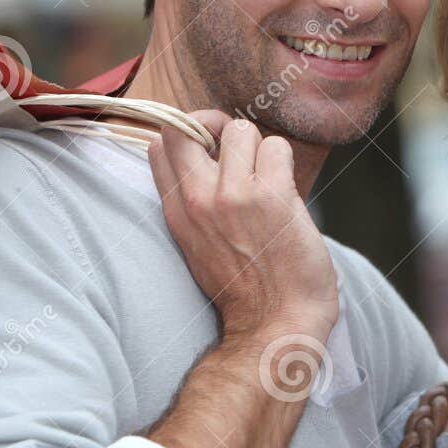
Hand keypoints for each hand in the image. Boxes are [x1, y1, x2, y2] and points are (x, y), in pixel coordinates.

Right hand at [147, 112, 339, 341]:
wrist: (277, 322)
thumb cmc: (246, 288)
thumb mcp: (197, 246)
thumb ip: (193, 205)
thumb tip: (206, 162)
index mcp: (176, 212)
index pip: (159, 144)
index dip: (187, 135)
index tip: (209, 150)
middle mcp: (197, 198)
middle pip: (188, 125)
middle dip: (215, 125)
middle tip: (238, 150)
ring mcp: (233, 194)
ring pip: (241, 129)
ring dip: (260, 149)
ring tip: (270, 181)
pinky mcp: (271, 195)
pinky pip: (277, 146)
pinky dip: (285, 162)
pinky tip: (288, 192)